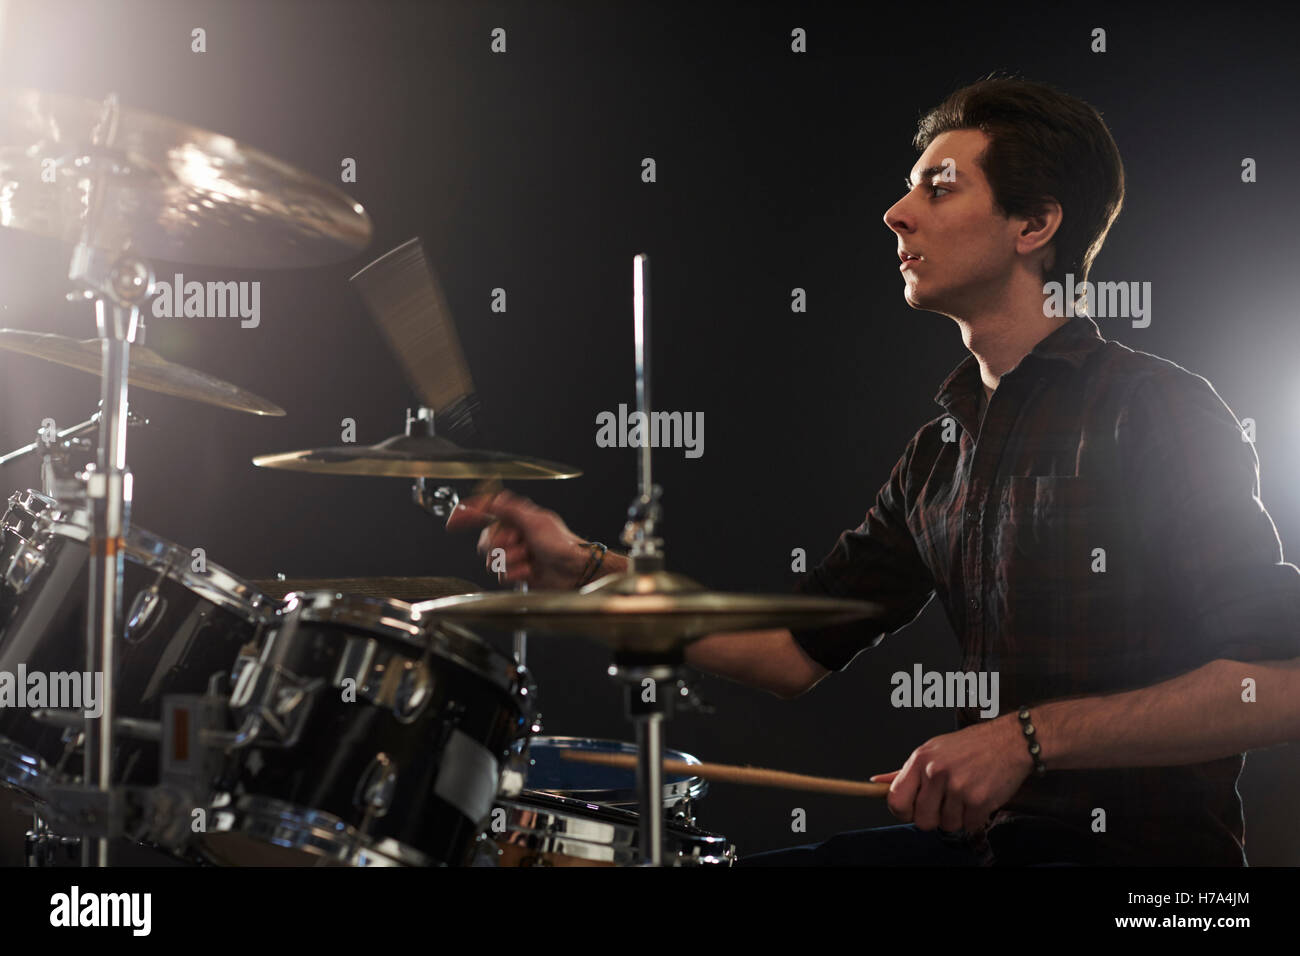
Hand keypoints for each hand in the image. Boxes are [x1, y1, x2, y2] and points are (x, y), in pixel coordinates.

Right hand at [444, 488, 589, 588]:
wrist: (574, 571)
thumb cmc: (562, 543)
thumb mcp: (536, 520)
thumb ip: (510, 509)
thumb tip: (492, 499)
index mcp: (516, 518)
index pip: (485, 512)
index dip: (467, 515)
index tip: (453, 522)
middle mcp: (513, 534)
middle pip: (484, 540)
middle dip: (500, 544)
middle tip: (518, 543)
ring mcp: (515, 554)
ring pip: (491, 560)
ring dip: (510, 560)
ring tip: (529, 558)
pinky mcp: (517, 572)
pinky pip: (501, 575)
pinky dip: (515, 573)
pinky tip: (531, 570)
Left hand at [868, 714, 1031, 833]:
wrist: (1009, 741)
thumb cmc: (970, 746)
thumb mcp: (932, 750)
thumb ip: (905, 772)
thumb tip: (877, 783)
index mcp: (920, 760)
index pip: (896, 799)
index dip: (902, 812)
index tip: (912, 810)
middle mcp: (936, 772)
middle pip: (922, 820)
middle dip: (934, 817)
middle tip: (946, 803)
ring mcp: (957, 786)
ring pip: (947, 825)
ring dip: (957, 817)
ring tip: (965, 795)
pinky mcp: (978, 799)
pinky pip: (969, 825)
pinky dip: (975, 817)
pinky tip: (979, 797)